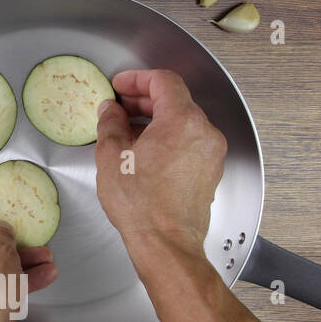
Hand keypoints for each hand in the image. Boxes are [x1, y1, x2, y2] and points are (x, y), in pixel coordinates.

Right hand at [95, 69, 226, 256]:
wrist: (165, 242)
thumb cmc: (142, 205)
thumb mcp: (111, 155)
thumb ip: (110, 123)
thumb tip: (110, 111)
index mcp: (182, 121)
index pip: (164, 81)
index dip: (137, 79)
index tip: (120, 85)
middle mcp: (204, 133)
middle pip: (175, 100)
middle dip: (143, 100)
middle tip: (118, 106)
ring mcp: (210, 153)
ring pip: (182, 121)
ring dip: (154, 120)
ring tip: (126, 131)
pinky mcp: (209, 171)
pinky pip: (188, 141)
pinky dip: (167, 137)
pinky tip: (143, 151)